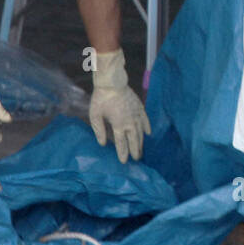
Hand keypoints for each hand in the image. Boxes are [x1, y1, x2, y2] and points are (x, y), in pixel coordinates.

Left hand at [89, 48, 150, 162]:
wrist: (112, 83)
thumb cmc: (101, 99)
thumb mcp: (95, 116)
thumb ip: (99, 131)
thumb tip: (103, 144)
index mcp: (118, 124)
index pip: (122, 143)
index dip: (123, 153)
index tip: (124, 162)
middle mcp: (130, 122)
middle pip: (134, 140)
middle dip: (135, 151)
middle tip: (136, 160)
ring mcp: (136, 115)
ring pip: (141, 132)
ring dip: (141, 142)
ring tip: (141, 150)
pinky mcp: (140, 108)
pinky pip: (146, 120)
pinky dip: (147, 128)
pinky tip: (148, 134)